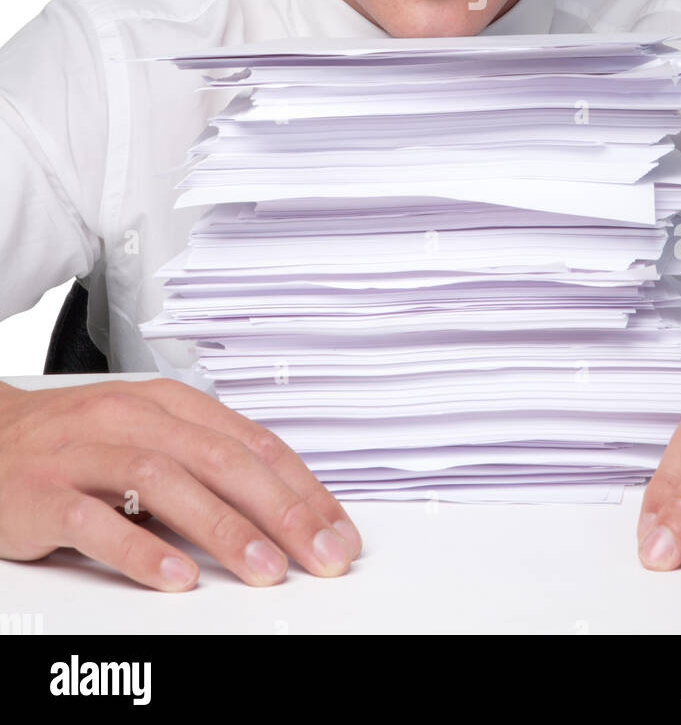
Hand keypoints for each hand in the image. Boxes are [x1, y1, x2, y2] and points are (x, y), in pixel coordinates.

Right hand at [0, 377, 361, 590]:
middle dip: (280, 509)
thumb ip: (205, 461)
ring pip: (165, 482)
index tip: (336, 529)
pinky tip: (175, 578)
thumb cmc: (74, 443)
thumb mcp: (147, 436)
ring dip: (222, 527)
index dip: (301, 487)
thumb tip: (282, 505)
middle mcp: (131, 419)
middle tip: (320, 553)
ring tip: (265, 568)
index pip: (250, 441)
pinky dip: (139, 550)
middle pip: (219, 458)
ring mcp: (84, 454)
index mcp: (167, 404)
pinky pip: (94, 521)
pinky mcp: (41, 493)